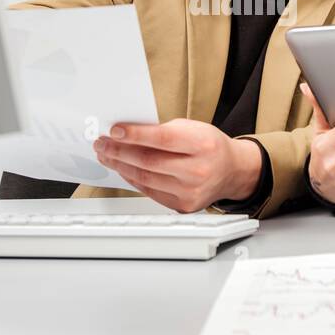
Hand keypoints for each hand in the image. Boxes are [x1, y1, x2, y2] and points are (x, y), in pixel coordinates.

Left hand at [93, 119, 261, 212]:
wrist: (231, 171)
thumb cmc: (210, 146)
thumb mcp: (193, 128)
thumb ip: (163, 131)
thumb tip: (127, 133)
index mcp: (203, 145)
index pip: (162, 139)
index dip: (135, 135)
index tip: (114, 130)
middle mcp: (198, 170)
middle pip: (148, 162)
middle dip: (119, 151)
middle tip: (102, 143)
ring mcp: (191, 192)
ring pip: (145, 179)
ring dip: (121, 165)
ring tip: (107, 155)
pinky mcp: (183, 206)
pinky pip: (150, 191)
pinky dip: (133, 179)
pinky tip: (123, 168)